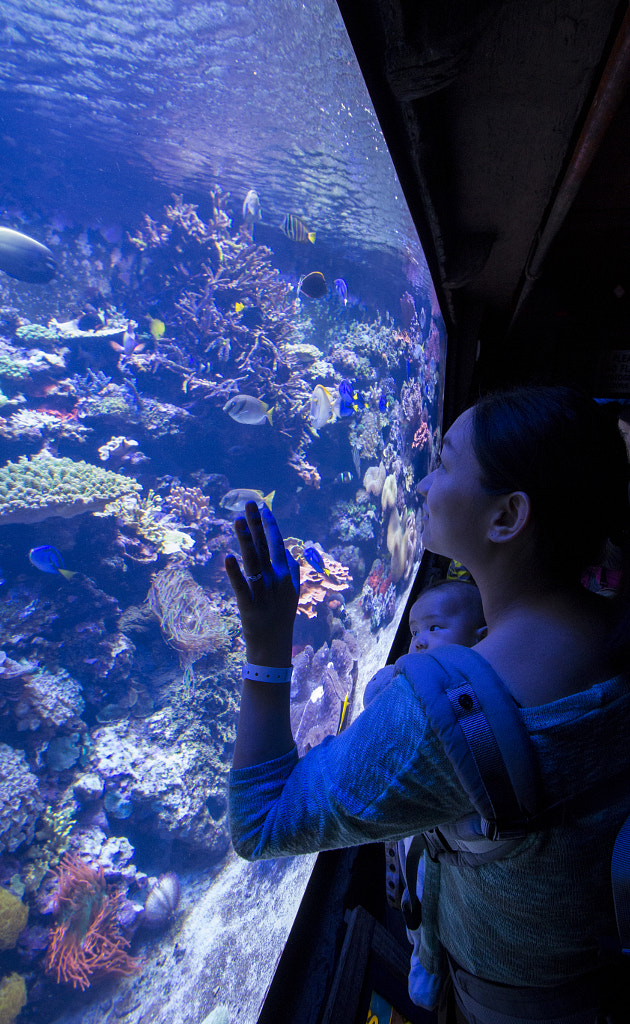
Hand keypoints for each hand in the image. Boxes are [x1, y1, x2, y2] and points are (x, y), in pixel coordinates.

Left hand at [225, 502, 299, 665]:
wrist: (274, 649)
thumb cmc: (280, 619)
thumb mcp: (290, 594)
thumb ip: (291, 573)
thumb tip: (290, 554)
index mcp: (287, 575)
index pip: (277, 544)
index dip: (269, 525)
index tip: (263, 508)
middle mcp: (277, 580)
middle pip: (265, 547)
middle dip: (257, 524)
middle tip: (249, 503)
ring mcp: (264, 592)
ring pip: (253, 561)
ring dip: (246, 540)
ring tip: (237, 520)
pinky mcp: (249, 606)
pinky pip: (241, 586)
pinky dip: (234, 572)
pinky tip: (228, 557)